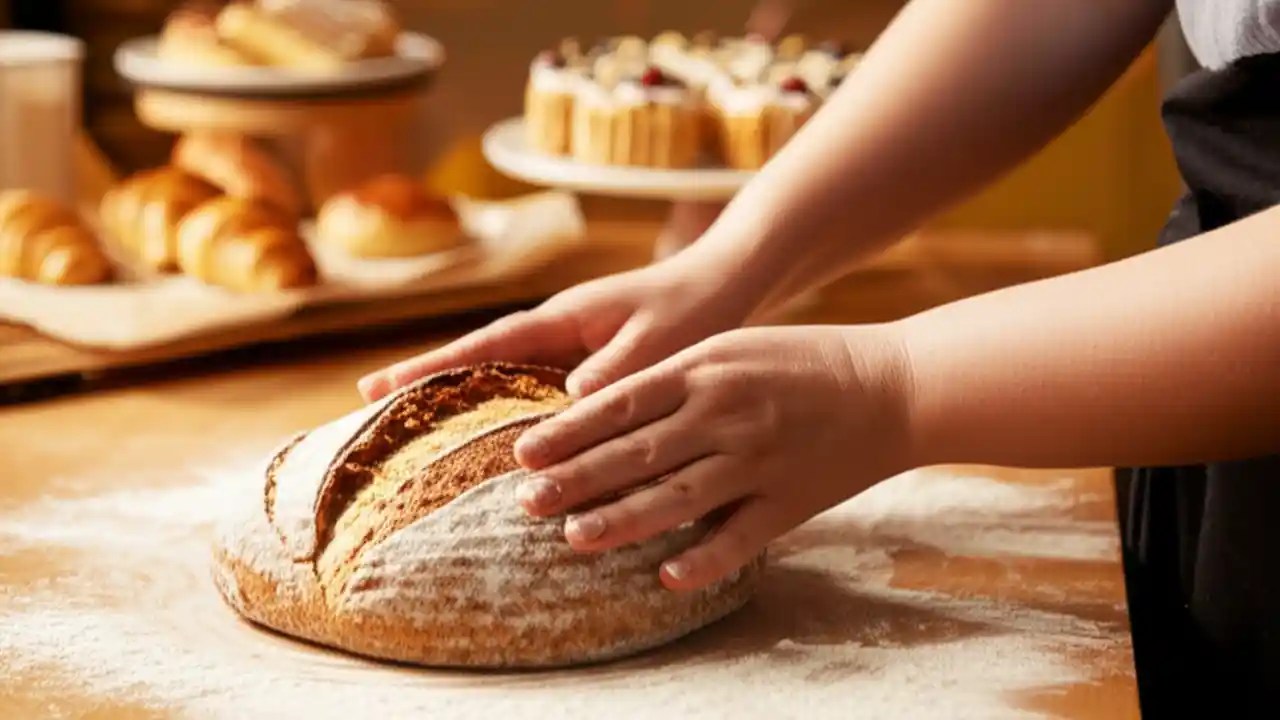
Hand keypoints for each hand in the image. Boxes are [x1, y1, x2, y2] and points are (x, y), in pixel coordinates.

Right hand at [357, 253, 758, 401]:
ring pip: (499, 372)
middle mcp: (555, 330)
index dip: (434, 367)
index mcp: (564, 318)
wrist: (720, 285)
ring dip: (458, 392)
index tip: (381, 384)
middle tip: (366, 400)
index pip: (487, 345)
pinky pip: (531, 387)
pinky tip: (490, 436)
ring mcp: (565, 345)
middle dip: (426, 375)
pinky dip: (502, 404)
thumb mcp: (658, 342)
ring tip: (409, 421)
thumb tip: (571, 401)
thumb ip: (617, 369)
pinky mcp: (583, 363)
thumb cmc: (691, 309)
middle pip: (477, 356)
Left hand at [512, 324, 913, 590]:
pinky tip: (666, 578)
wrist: (893, 384)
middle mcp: (724, 415)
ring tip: (575, 538)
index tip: (523, 452)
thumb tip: (603, 404)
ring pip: (676, 498)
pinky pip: (739, 538)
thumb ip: (674, 376)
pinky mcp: (790, 501)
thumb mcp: (732, 348)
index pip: (620, 404)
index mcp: (705, 370)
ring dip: (622, 521)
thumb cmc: (804, 360)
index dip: (568, 430)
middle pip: (635, 454)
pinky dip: (703, 560)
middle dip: (576, 478)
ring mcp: (757, 461)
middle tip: (526, 501)